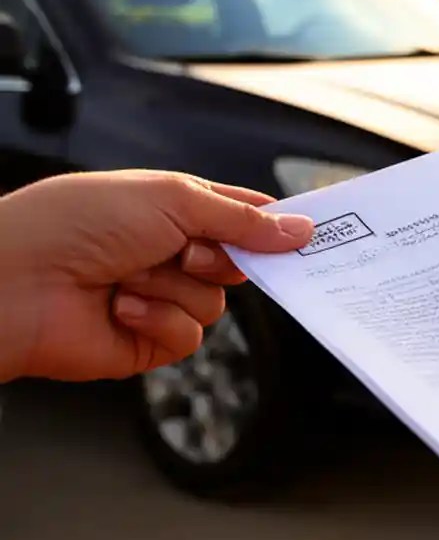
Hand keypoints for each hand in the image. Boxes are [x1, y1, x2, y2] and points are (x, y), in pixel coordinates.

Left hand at [0, 170, 312, 381]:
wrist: (16, 279)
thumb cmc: (80, 221)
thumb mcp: (174, 200)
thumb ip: (243, 221)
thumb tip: (302, 230)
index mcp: (175, 208)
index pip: (243, 214)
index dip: (275, 224)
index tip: (309, 232)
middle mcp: (171, 252)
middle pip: (239, 263)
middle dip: (218, 257)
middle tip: (185, 250)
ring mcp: (161, 297)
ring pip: (216, 303)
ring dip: (176, 288)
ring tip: (129, 278)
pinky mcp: (148, 340)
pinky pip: (190, 336)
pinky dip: (159, 320)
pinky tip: (121, 307)